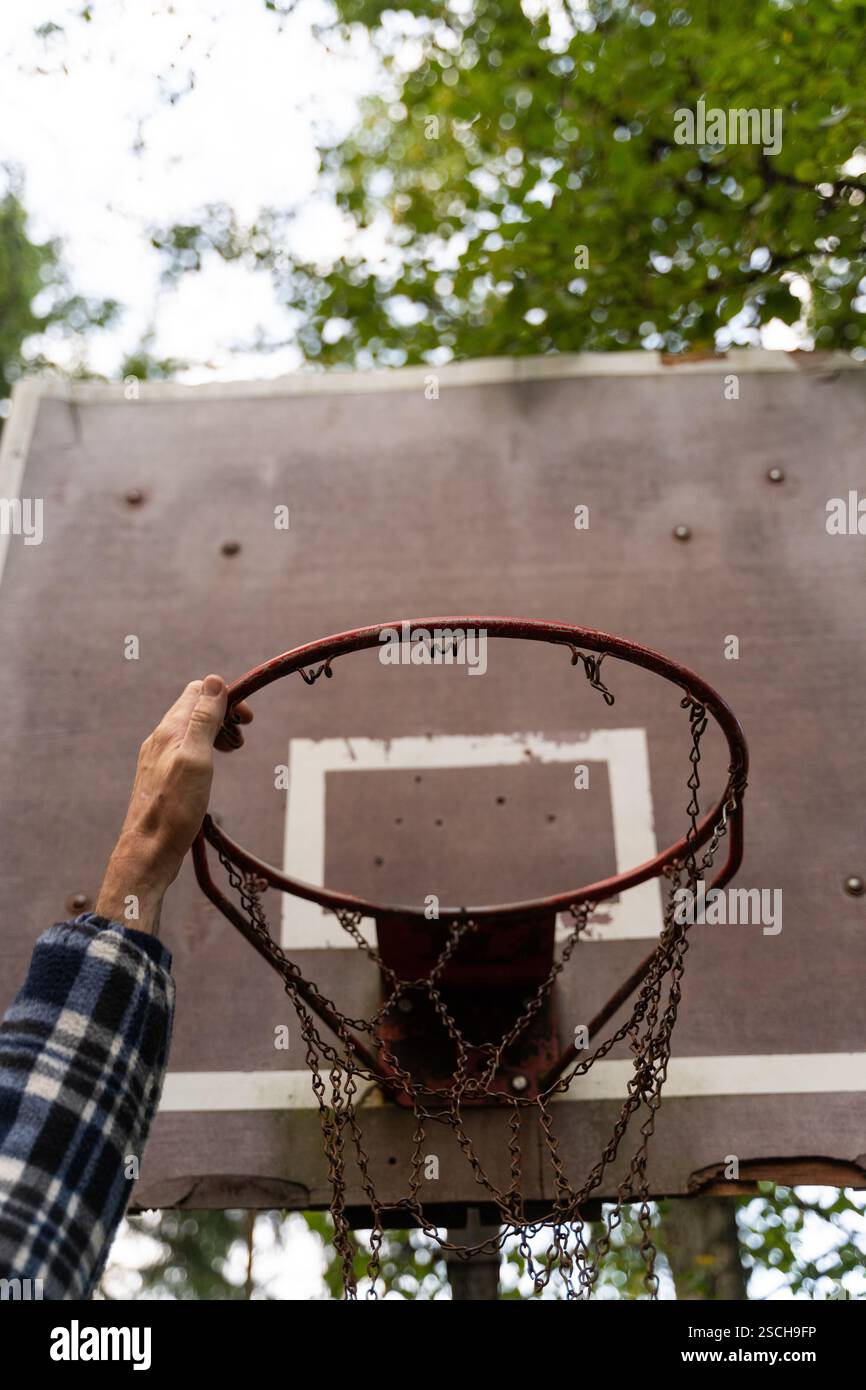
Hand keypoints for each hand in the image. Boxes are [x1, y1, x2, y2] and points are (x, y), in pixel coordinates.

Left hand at [94, 676, 252, 933]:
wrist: (148, 852)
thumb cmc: (174, 810)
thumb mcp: (196, 759)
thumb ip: (204, 719)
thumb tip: (214, 680)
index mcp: (169, 730)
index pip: (199, 691)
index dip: (227, 698)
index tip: (246, 721)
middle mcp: (161, 739)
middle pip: (196, 708)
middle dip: (224, 715)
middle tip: (240, 741)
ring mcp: (159, 757)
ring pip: (192, 729)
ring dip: (217, 733)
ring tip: (232, 753)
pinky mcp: (161, 776)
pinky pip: (186, 749)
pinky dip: (206, 750)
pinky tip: (212, 769)